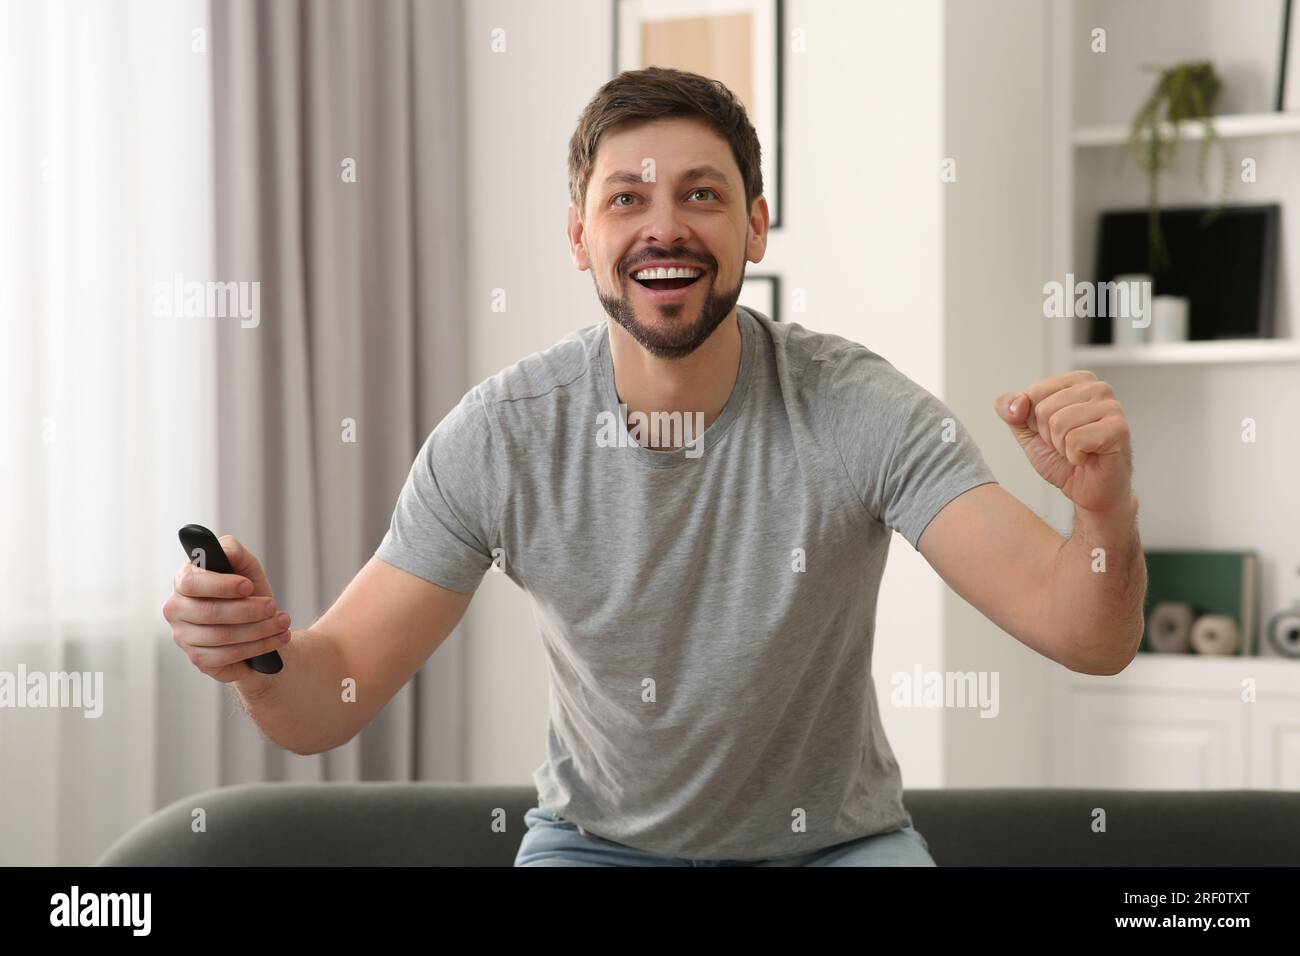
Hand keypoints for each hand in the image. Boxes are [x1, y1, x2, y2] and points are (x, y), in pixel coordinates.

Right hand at [162, 534, 291, 683]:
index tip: (248, 586)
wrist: (261, 623)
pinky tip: (276, 640)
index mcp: (183, 581)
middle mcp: (176, 609)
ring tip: (283, 622)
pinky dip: (258, 648)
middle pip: (210, 613)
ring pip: (222, 636)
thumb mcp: (246, 567)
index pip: (191, 583)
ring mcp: (184, 637)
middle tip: (273, 606)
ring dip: (260, 630)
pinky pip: (228, 656)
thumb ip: (234, 551)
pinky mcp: (199, 659)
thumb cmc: (248, 591)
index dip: (221, 585)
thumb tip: (226, 552)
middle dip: (248, 610)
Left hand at [995, 370, 1133, 514]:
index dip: (1034, 421)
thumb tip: (1015, 403)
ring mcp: (1112, 407)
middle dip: (1048, 435)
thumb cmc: (1062, 458)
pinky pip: (1075, 440)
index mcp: (1077, 381)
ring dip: (1061, 446)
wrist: (1088, 491)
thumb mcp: (1026, 431)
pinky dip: (1074, 456)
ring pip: (1059, 423)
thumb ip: (1010, 410)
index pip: (1034, 392)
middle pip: (1044, 409)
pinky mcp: (1119, 429)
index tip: (1053, 432)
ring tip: (1078, 451)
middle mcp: (1098, 388)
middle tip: (1067, 445)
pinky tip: (1088, 458)